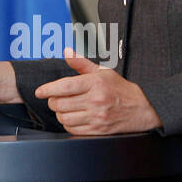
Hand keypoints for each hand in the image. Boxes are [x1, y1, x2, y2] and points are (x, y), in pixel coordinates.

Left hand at [33, 48, 162, 134]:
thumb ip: (81, 63)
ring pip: (64, 117)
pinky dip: (67, 124)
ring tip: (63, 108)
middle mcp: (95, 100)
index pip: (64, 86)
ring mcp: (97, 117)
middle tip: (54, 98)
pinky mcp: (98, 130)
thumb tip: (67, 52)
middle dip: (52, 101)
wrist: (142, 108)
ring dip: (59, 113)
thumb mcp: (102, 72)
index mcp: (95, 83)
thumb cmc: (121, 89)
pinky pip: (73, 129)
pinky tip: (71, 118)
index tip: (40, 91)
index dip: (48, 89)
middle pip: (61, 103)